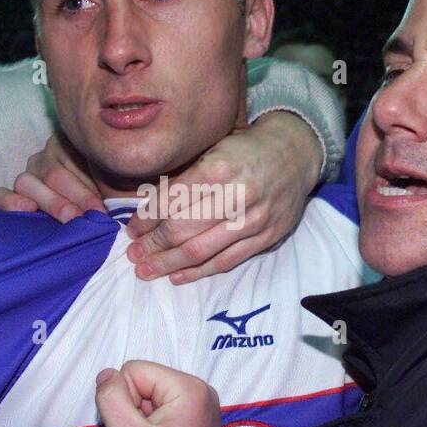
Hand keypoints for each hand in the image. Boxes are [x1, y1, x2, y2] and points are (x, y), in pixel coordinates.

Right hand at [0, 131, 105, 220]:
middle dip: (74, 197)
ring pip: (27, 183)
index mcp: (67, 150)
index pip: (73, 162)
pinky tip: (27, 210)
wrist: (69, 223)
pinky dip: (9, 201)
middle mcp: (43, 161)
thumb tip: (121, 202)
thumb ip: (110, 189)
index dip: (87, 189)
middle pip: (53, 174)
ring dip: (51, 202)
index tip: (100, 209)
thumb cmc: (98, 201)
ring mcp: (25, 178)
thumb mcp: (105, 188)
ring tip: (68, 217)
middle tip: (88, 216)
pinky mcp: (6, 197)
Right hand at [95, 361, 221, 426]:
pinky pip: (165, 408)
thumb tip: (106, 375)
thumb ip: (110, 398)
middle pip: (146, 381)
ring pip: (152, 395)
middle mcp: (202, 390)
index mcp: (190, 388)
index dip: (124, 399)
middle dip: (135, 408)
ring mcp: (203, 405)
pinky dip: (154, 424)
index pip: (135, 370)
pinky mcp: (199, 420)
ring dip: (143, 418)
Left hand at [125, 111, 321, 284]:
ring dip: (168, 264)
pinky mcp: (266, 237)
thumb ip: (184, 179)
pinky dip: (198, 272)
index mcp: (218, 168)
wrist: (295, 153)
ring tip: (146, 269)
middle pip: (181, 230)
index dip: (145, 220)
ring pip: (200, 251)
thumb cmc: (246, 150)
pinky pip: (226, 261)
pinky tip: (177, 276)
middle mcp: (236, 195)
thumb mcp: (212, 150)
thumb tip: (147, 209)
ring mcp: (254, 220)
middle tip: (133, 254)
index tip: (131, 230)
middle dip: (152, 245)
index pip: (170, 202)